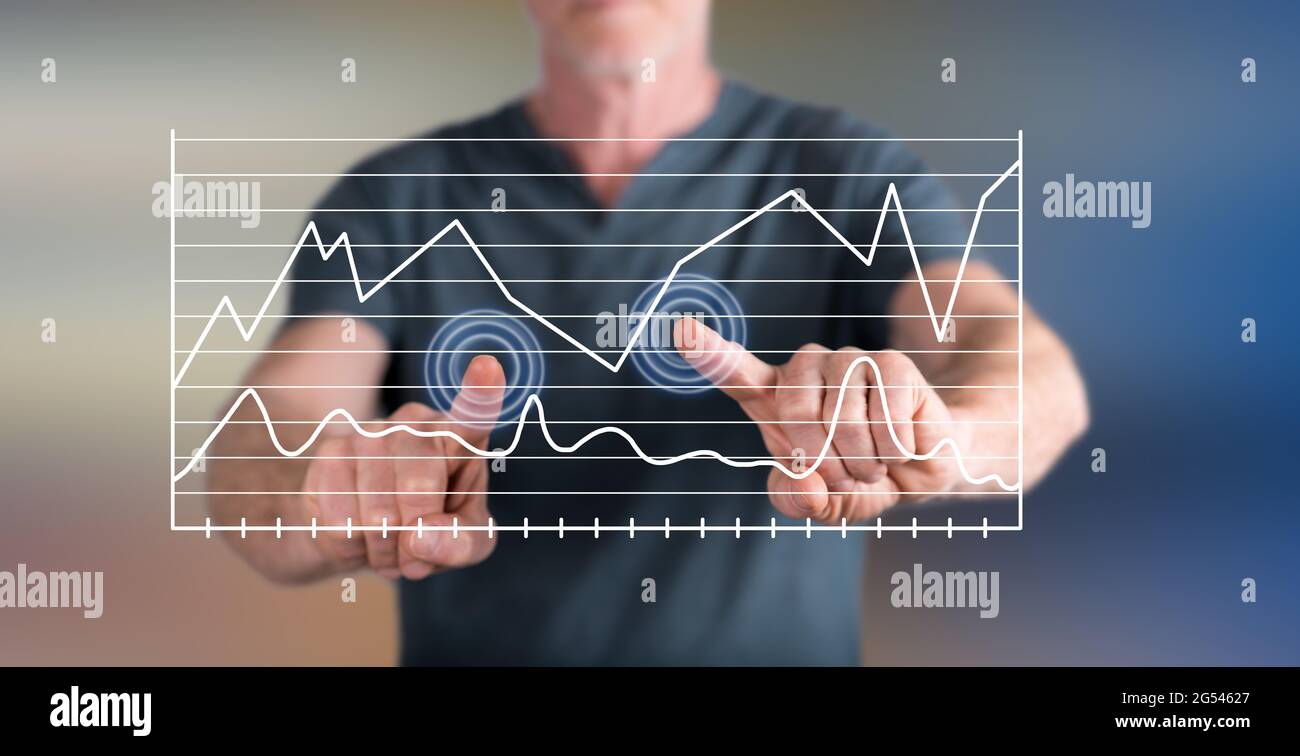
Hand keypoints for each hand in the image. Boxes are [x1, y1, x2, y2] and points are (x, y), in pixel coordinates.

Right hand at [300, 355, 504, 579]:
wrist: (360, 530)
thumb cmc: (429, 530)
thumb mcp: (467, 543)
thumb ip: (463, 543)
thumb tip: (421, 538)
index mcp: (461, 439)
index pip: (473, 414)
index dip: (481, 394)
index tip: (489, 368)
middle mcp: (417, 425)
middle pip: (420, 489)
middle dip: (416, 539)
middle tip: (414, 555)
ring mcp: (372, 433)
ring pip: (378, 513)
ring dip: (384, 550)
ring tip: (387, 547)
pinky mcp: (332, 453)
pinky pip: (342, 519)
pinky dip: (352, 544)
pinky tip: (358, 535)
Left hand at [674, 318, 971, 522]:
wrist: (921, 467)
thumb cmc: (861, 477)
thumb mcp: (823, 503)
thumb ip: (798, 500)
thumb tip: (805, 486)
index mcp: (775, 399)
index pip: (735, 371)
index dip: (708, 352)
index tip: (682, 332)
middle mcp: (806, 370)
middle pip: (794, 410)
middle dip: (824, 460)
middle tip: (844, 476)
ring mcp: (847, 361)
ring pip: (843, 420)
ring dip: (863, 460)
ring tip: (873, 462)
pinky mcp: (890, 363)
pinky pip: (885, 415)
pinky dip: (893, 448)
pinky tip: (899, 445)